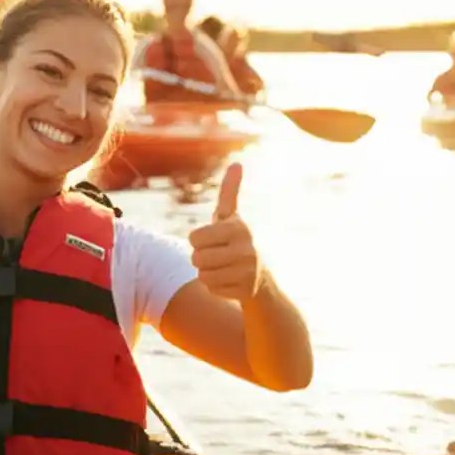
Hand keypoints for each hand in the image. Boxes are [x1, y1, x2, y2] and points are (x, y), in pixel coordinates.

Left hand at [189, 163, 262, 302]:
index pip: (194, 237)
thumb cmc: (236, 240)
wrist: (260, 277)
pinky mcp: (244, 291)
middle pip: (196, 257)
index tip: (212, 239)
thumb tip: (237, 163)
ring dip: (206, 273)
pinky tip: (228, 281)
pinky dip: (215, 287)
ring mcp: (247, 272)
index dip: (198, 240)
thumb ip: (230, 192)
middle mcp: (246, 249)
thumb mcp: (231, 217)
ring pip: (202, 275)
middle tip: (217, 256)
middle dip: (200, 258)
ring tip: (222, 268)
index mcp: (239, 228)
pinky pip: (211, 289)